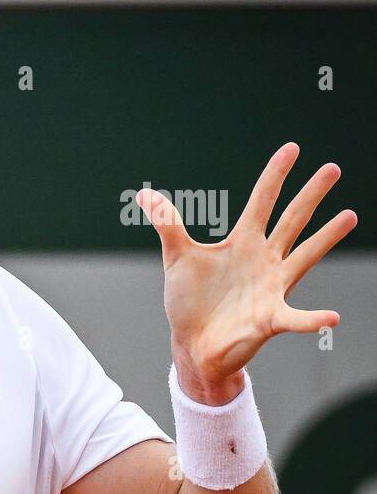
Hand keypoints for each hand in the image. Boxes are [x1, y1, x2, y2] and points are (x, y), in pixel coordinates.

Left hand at [137, 142, 357, 404]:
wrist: (193, 345)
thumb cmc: (190, 302)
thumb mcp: (177, 258)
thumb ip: (168, 225)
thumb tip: (143, 192)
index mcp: (242, 243)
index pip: (261, 202)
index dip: (275, 176)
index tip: (292, 148)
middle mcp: (263, 260)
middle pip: (291, 221)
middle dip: (310, 195)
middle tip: (332, 168)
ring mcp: (271, 288)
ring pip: (305, 257)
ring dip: (326, 238)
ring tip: (350, 215)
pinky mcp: (271, 318)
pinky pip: (297, 318)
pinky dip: (313, 318)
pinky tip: (332, 318)